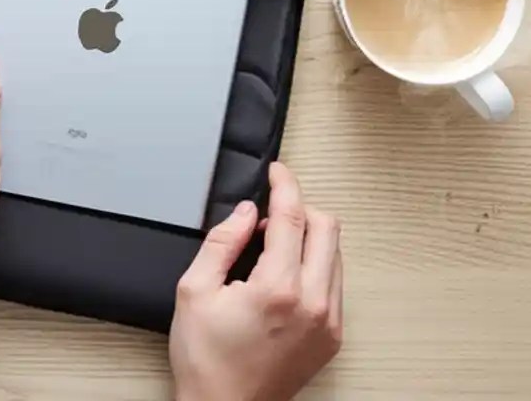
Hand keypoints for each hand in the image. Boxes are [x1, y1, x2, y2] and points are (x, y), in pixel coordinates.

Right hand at [169, 162, 342, 400]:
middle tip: (270, 213)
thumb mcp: (194, 291)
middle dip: (300, 208)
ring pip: (336, 254)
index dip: (284, 185)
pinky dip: (315, 266)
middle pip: (326, 227)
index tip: (277, 172)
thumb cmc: (205, 359)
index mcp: (277, 288)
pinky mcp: (333, 336)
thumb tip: (244, 213)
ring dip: (309, 237)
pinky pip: (335, 283)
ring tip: (271, 249)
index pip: (292, 216)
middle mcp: (313, 303)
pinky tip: (284, 276)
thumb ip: (220, 242)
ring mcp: (329, 321)